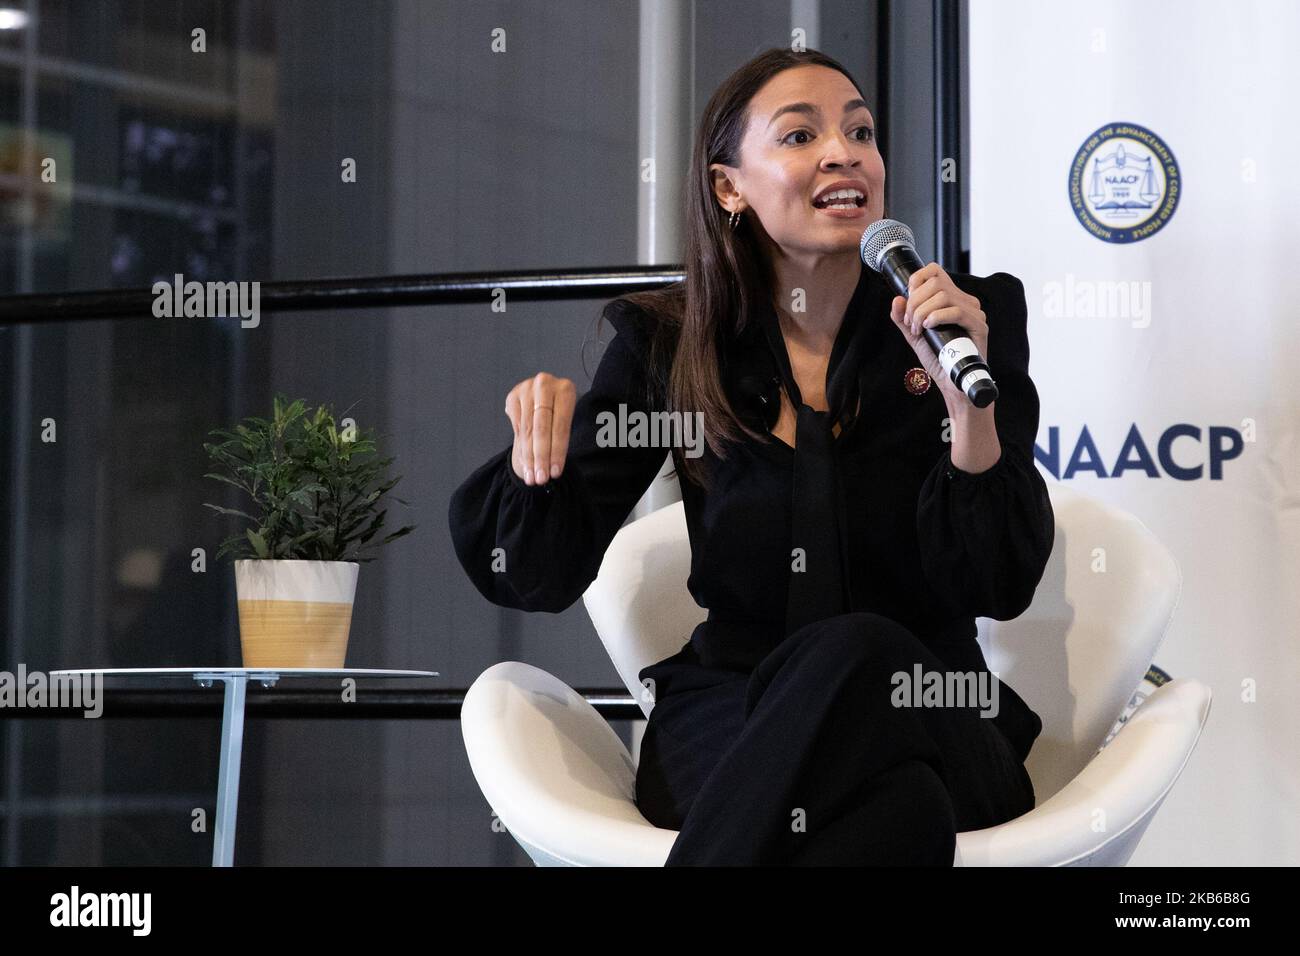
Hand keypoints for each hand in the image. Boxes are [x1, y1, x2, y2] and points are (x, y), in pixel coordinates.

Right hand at [505, 372, 575, 484]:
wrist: (545, 395)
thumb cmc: (560, 412)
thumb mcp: (567, 420)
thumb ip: (561, 438)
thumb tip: (553, 471)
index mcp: (565, 389)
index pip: (561, 426)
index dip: (557, 451)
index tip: (555, 472)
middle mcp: (545, 384)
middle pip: (541, 428)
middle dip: (540, 457)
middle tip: (541, 479)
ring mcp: (526, 388)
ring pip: (527, 430)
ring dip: (529, 458)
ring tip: (532, 478)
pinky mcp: (513, 396)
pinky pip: (517, 427)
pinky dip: (521, 448)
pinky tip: (526, 465)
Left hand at [888, 263, 989, 409]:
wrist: (952, 382)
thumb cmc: (937, 358)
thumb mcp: (914, 335)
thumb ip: (903, 318)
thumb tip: (897, 299)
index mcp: (951, 298)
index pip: (934, 271)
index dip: (916, 281)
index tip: (908, 303)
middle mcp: (964, 300)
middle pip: (936, 282)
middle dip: (915, 302)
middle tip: (911, 323)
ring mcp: (974, 312)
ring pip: (944, 295)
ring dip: (923, 312)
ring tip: (918, 330)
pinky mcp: (979, 325)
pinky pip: (957, 311)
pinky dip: (937, 317)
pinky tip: (928, 328)